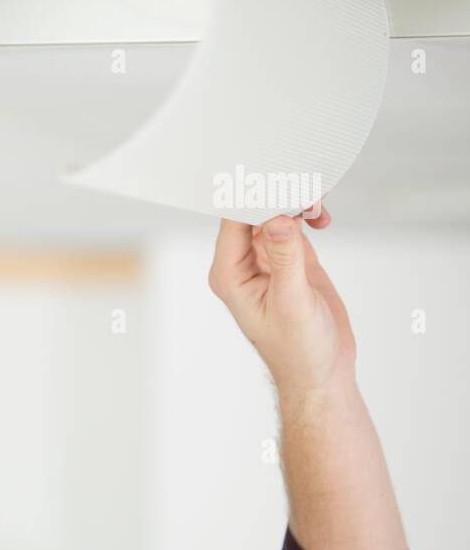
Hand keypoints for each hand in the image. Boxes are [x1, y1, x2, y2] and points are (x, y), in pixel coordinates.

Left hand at [207, 201, 356, 397]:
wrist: (321, 371)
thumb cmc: (298, 349)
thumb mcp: (292, 302)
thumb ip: (285, 258)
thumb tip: (277, 219)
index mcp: (228, 274)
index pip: (234, 221)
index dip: (255, 195)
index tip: (283, 179)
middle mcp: (241, 263)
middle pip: (251, 211)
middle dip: (278, 194)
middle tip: (307, 190)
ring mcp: (265, 259)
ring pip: (273, 213)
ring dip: (295, 201)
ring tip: (318, 208)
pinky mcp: (289, 258)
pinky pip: (291, 223)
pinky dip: (306, 213)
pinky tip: (322, 219)